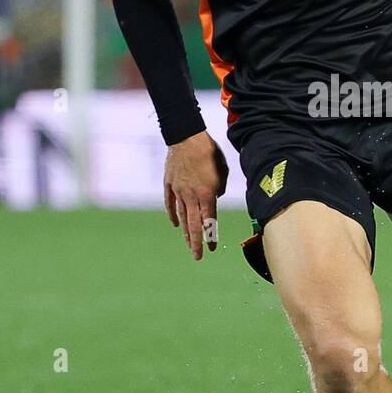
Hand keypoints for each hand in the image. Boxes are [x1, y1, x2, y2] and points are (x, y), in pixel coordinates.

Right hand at [163, 130, 228, 259]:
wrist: (186, 136)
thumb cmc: (208, 151)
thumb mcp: (222, 169)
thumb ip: (220, 187)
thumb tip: (215, 197)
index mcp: (207, 193)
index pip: (209, 220)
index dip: (210, 236)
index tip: (212, 248)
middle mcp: (191, 195)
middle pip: (193, 224)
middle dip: (196, 243)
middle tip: (197, 257)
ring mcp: (178, 190)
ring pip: (181, 216)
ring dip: (185, 233)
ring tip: (188, 245)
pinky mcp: (169, 184)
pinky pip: (170, 203)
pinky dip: (172, 215)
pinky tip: (175, 224)